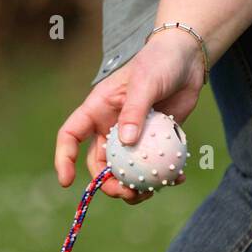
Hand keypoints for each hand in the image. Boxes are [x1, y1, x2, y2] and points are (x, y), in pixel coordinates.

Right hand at [54, 30, 205, 203]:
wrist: (187, 58)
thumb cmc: (159, 62)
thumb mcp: (145, 82)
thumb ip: (135, 111)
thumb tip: (126, 142)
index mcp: (96, 111)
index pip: (70, 136)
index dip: (64, 159)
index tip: (67, 181)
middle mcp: (109, 128)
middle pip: (99, 164)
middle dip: (108, 184)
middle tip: (127, 193)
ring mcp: (132, 138)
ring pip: (124, 171)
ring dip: (133, 187)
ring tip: (150, 192)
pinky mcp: (153, 143)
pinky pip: (152, 167)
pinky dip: (163, 177)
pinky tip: (177, 179)